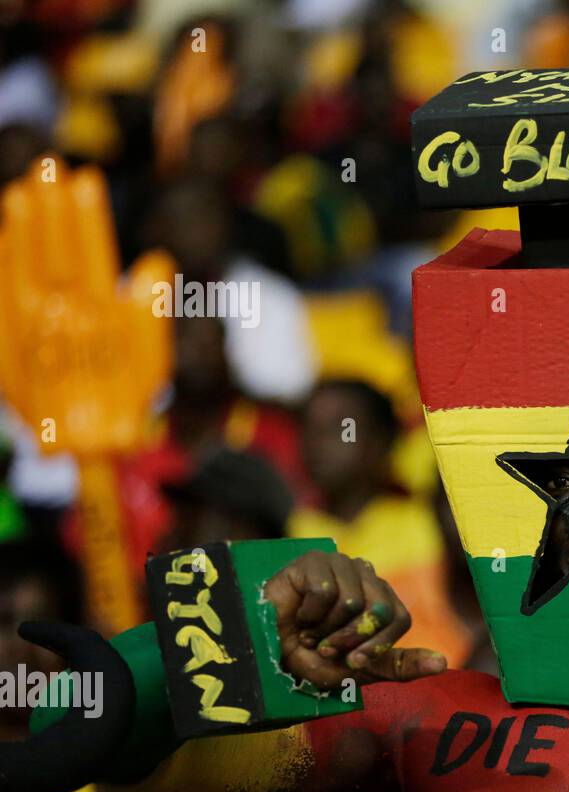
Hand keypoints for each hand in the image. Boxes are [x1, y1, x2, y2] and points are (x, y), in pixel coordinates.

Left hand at [0, 156, 172, 455]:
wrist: (85, 447)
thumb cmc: (127, 401)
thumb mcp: (154, 359)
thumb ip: (151, 310)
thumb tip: (154, 260)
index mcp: (103, 317)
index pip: (93, 252)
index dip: (89, 214)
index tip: (86, 177)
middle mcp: (64, 316)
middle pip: (56, 250)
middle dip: (53, 207)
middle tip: (49, 166)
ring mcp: (31, 327)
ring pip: (24, 264)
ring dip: (23, 226)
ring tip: (22, 190)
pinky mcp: (8, 341)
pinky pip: (2, 293)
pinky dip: (2, 261)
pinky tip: (3, 234)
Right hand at [264, 551, 445, 690]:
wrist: (266, 650)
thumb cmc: (312, 657)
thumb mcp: (358, 669)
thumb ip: (399, 666)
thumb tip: (443, 664)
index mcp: (381, 597)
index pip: (400, 617)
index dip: (378, 644)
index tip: (354, 661)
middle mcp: (365, 575)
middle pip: (380, 609)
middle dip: (351, 639)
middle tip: (327, 647)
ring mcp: (340, 564)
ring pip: (352, 601)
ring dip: (326, 629)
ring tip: (311, 631)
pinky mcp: (314, 560)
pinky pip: (324, 592)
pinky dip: (309, 614)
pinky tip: (298, 615)